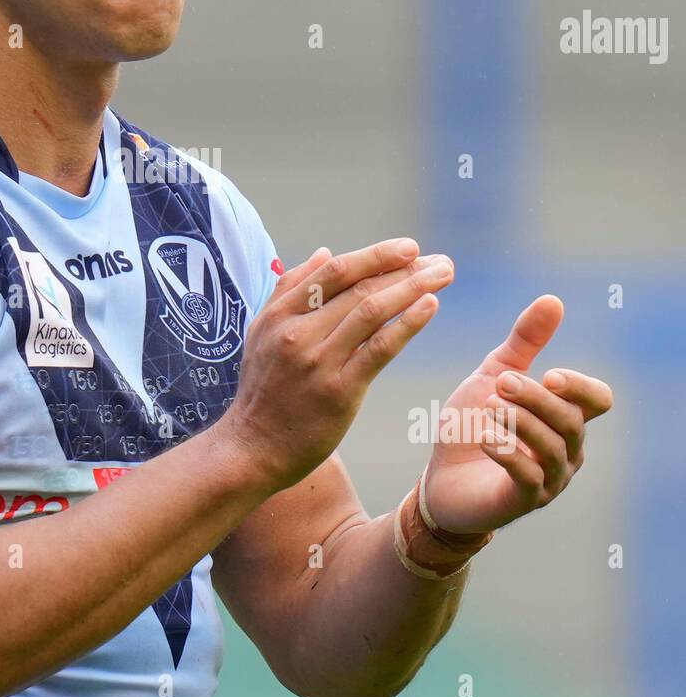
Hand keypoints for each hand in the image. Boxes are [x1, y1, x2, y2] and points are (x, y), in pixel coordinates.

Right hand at [223, 238, 454, 493]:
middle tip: (441, 261)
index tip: (409, 247)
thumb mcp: (262, 332)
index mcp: (280, 314)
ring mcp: (318, 362)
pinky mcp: (338, 392)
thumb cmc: (263, 390)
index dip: (375, 255)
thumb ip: (290, 290)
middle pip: (359, 287)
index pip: (335, 272)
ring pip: (371, 311)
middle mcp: (298, 332)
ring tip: (444, 276)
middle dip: (405, 269)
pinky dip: (407, 324)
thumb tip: (325, 253)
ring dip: (413, 288)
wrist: (253, 448)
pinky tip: (430, 306)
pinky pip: (378, 349)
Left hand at [423, 295, 613, 533]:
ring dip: (521, 422)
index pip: (598, 400)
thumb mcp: (494, 375)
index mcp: (564, 417)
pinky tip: (485, 436)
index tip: (548, 373)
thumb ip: (525, 342)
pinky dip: (508, 453)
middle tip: (502, 382)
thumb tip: (553, 299)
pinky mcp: (523, 500)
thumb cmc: (473, 424)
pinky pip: (528, 477)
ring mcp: (549, 478)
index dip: (580, 386)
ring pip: (553, 448)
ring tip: (490, 406)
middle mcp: (566, 449)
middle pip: (571, 420)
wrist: (439, 479)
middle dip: (537, 398)